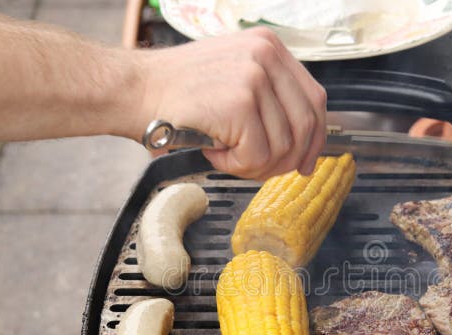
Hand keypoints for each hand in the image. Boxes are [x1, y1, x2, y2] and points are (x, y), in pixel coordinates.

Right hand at [134, 28, 326, 178]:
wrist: (136, 91)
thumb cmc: (178, 93)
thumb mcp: (232, 77)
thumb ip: (268, 96)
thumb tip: (302, 142)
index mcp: (269, 46)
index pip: (314, 98)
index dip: (316, 137)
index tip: (307, 160)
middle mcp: (266, 56)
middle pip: (305, 124)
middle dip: (289, 160)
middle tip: (261, 170)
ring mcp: (254, 77)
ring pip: (282, 147)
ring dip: (253, 165)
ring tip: (224, 154)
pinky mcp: (241, 102)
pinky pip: (258, 156)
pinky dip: (235, 165)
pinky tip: (214, 151)